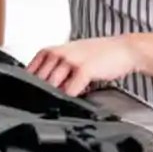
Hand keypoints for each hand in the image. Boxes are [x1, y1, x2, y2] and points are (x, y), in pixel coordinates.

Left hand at [27, 35, 141, 96]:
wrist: (125, 49)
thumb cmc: (102, 53)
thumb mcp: (76, 55)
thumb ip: (61, 68)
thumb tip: (49, 87)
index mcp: (57, 49)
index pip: (34, 64)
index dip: (30, 79)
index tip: (27, 91)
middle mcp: (62, 53)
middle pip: (41, 77)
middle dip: (41, 90)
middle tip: (42, 101)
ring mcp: (72, 61)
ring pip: (53, 83)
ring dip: (54, 94)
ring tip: (58, 102)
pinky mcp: (84, 70)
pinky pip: (70, 89)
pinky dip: (69, 97)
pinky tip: (72, 100)